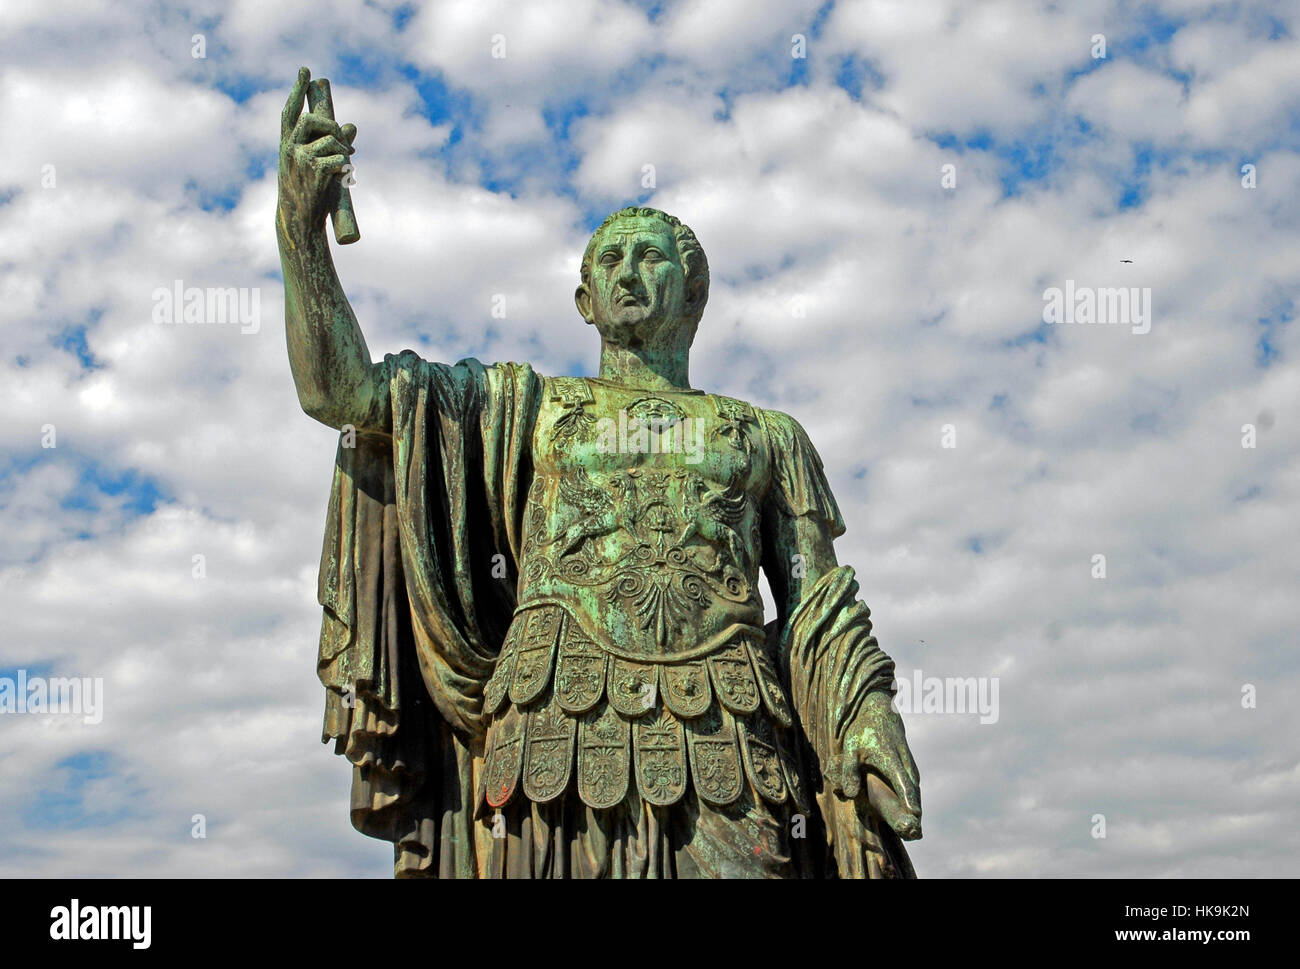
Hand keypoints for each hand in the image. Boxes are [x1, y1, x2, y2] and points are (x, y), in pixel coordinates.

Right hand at [277, 67, 356, 242]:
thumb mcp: (315, 163)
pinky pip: (338, 158)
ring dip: (342, 149)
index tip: (306, 70)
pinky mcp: (314, 172)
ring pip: (329, 140)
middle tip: (341, 134)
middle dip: (330, 125)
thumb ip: (330, 142)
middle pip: (310, 120)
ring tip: (345, 161)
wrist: (299, 218)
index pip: (289, 111)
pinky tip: (344, 176)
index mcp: (286, 143)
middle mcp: (289, 148)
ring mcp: (299, 160)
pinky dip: (345, 165)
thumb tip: (352, 124)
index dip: (296, 89)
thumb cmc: (306, 189)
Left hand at [831, 689, 921, 838]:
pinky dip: (913, 796)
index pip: (903, 782)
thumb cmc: (862, 730)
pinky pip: (913, 782)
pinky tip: (909, 809)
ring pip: (915, 786)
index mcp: (891, 759)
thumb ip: (849, 771)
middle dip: (915, 809)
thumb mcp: (850, 749)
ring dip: (915, 804)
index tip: (915, 815)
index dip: (909, 799)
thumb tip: (851, 795)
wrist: (878, 710)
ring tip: (913, 825)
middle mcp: (904, 762)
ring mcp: (909, 762)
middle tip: (914, 830)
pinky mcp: (909, 763)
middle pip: (913, 789)